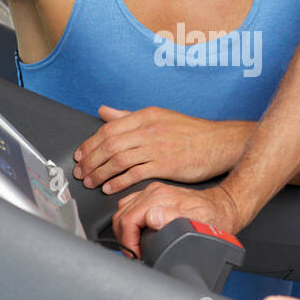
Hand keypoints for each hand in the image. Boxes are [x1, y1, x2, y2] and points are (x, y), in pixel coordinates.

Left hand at [73, 106, 244, 195]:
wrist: (218, 142)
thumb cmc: (190, 132)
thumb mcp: (158, 116)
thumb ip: (128, 116)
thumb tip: (104, 111)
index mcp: (145, 116)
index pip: (108, 129)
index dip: (90, 143)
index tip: (80, 155)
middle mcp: (149, 129)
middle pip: (109, 145)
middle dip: (90, 161)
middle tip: (81, 172)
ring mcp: (157, 147)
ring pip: (118, 160)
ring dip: (100, 173)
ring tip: (91, 181)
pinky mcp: (166, 165)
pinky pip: (135, 174)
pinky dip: (118, 182)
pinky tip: (110, 188)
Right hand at [112, 180, 240, 258]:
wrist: (223, 208)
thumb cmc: (214, 219)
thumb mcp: (197, 224)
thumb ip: (172, 219)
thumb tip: (151, 217)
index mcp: (160, 198)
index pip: (127, 219)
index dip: (128, 242)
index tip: (136, 255)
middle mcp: (154, 192)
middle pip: (121, 214)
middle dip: (124, 237)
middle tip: (134, 253)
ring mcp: (153, 192)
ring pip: (123, 209)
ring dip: (124, 229)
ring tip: (134, 245)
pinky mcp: (154, 195)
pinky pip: (130, 205)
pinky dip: (128, 220)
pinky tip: (137, 232)